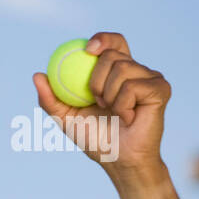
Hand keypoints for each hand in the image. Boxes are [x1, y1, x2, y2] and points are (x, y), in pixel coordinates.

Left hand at [32, 32, 171, 181]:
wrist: (117, 160)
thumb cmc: (94, 139)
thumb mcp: (65, 118)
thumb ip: (50, 98)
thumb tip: (37, 74)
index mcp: (116, 72)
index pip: (112, 43)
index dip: (102, 39)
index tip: (87, 49)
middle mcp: (136, 71)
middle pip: (113, 53)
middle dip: (96, 78)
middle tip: (96, 100)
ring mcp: (151, 78)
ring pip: (122, 68)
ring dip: (108, 95)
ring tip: (113, 112)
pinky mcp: (161, 88)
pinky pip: (133, 86)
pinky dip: (122, 105)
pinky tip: (128, 118)